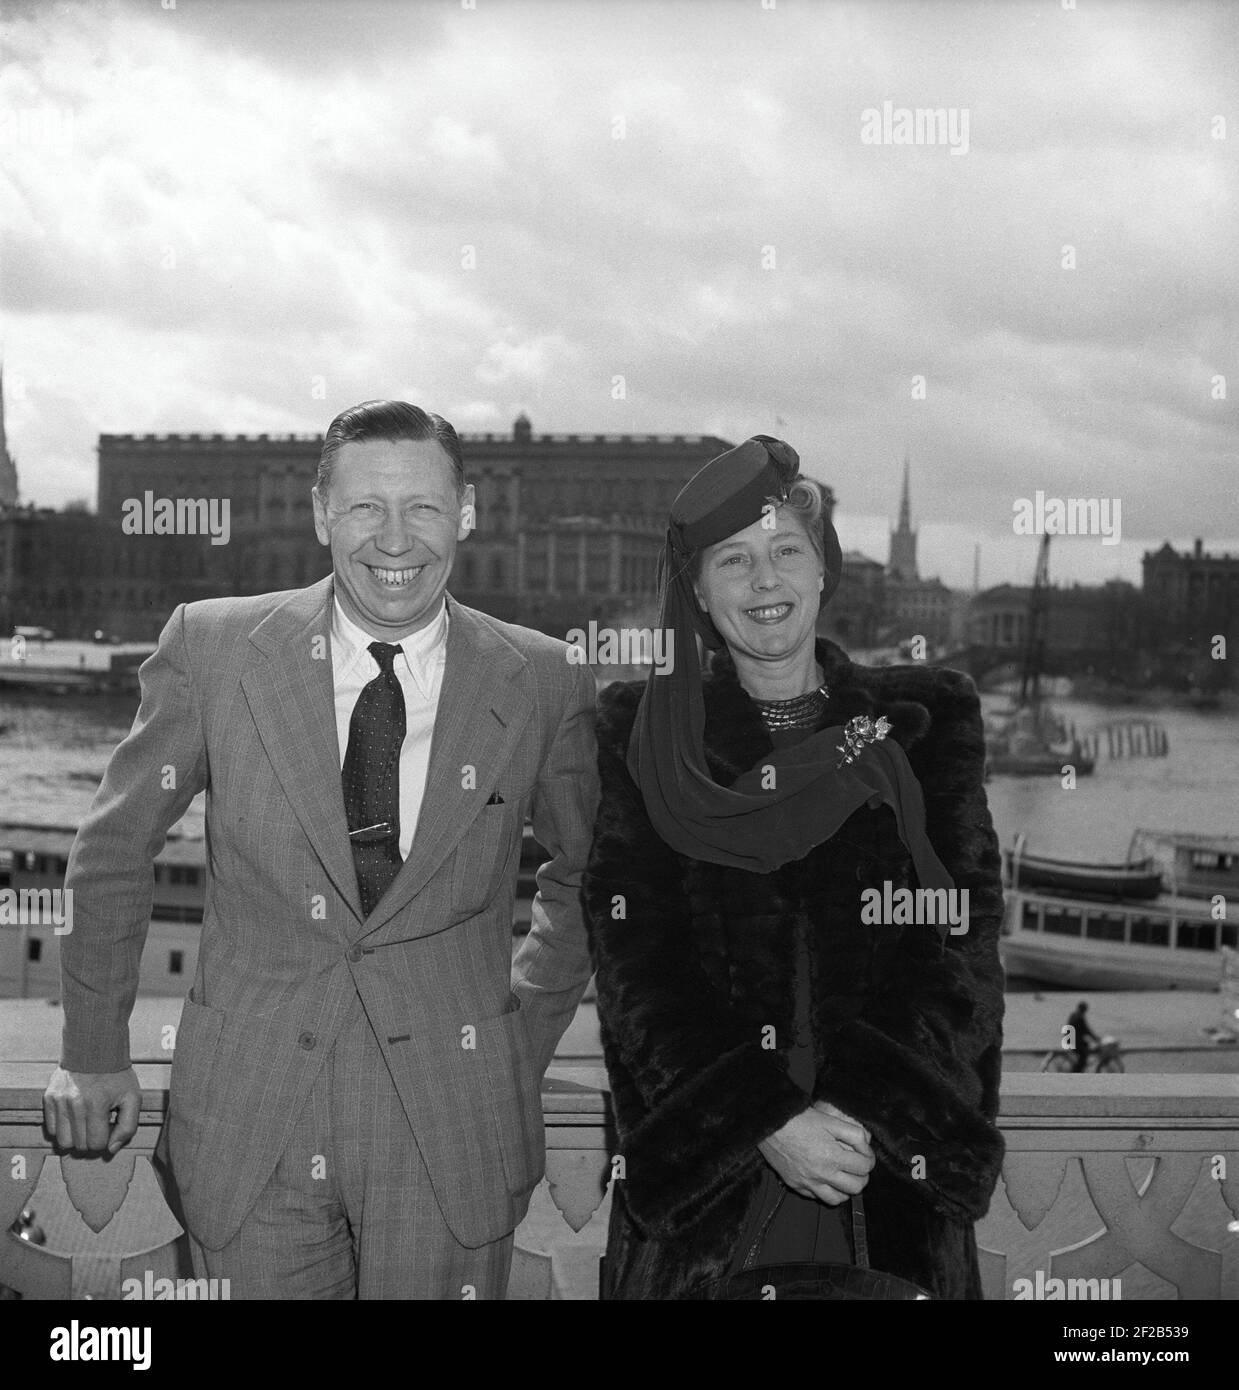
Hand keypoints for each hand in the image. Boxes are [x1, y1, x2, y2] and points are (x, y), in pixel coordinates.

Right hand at [43, 1067, 141, 1154]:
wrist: (95, 1048)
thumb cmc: (116, 1075)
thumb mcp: (132, 1097)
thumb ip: (128, 1126)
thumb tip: (111, 1149)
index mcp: (98, 1104)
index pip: (96, 1144)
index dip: (105, 1140)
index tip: (109, 1127)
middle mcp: (75, 1104)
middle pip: (79, 1145)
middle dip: (91, 1140)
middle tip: (98, 1124)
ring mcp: (59, 1101)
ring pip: (63, 1141)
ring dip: (75, 1137)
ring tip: (85, 1123)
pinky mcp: (49, 1097)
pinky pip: (51, 1129)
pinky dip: (63, 1128)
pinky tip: (74, 1116)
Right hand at [758, 1101, 874, 1204]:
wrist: (770, 1124)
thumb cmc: (799, 1119)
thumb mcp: (830, 1120)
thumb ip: (853, 1134)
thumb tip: (866, 1147)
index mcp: (832, 1157)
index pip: (864, 1168)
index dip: (869, 1160)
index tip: (865, 1154)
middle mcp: (821, 1174)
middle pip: (855, 1188)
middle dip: (862, 1177)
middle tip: (857, 1166)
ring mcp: (807, 1182)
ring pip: (837, 1199)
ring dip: (845, 1190)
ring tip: (843, 1176)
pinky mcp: (795, 1185)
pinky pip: (816, 1197)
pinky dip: (824, 1191)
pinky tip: (824, 1179)